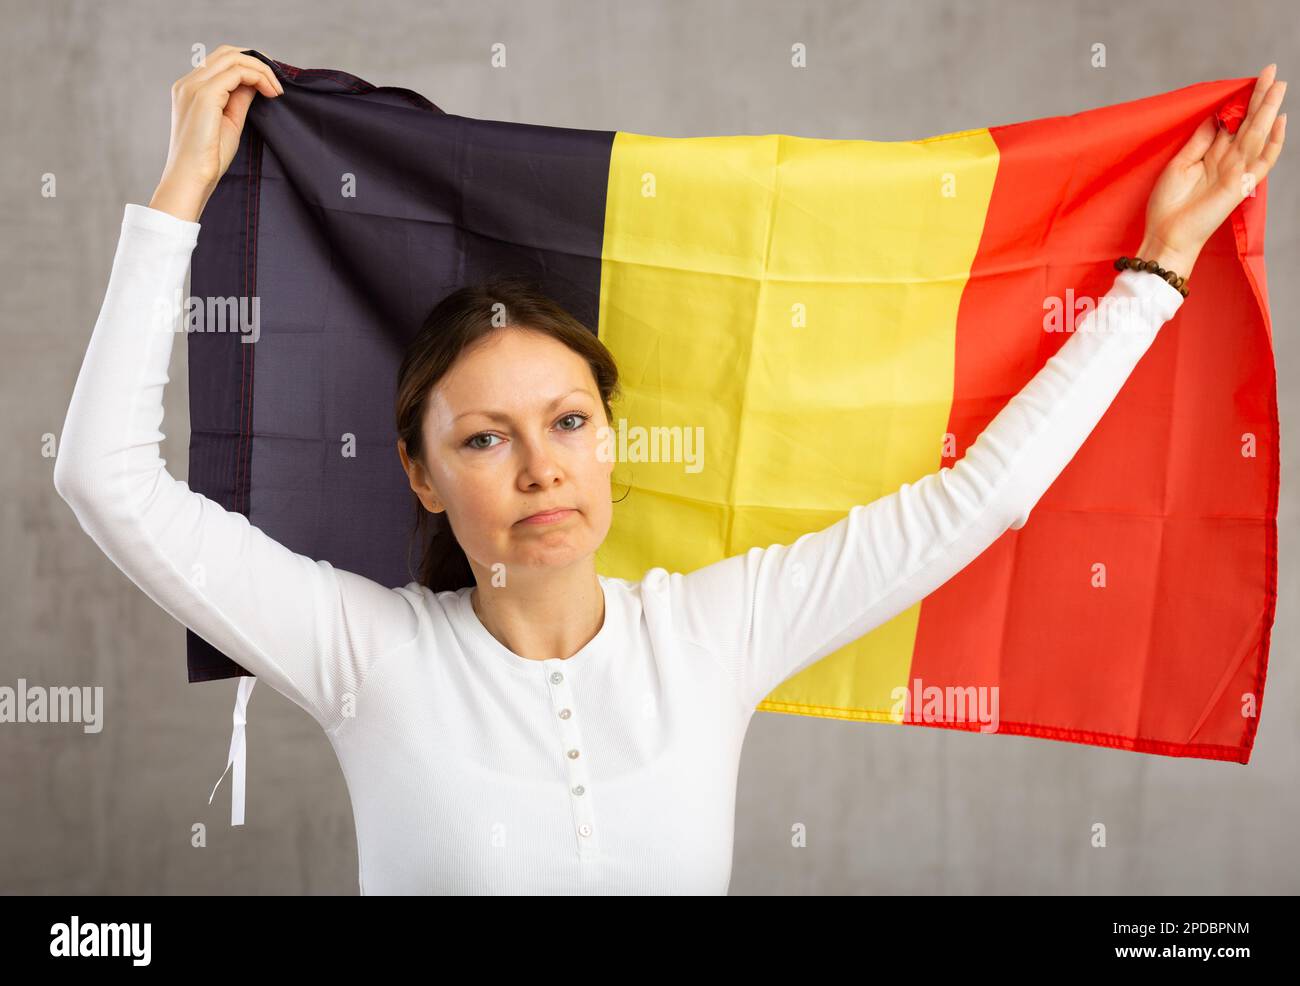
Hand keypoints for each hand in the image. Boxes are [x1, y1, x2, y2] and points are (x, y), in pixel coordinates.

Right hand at [149, 45, 283, 222]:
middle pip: (226, 53)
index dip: (249, 67)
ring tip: (276, 90)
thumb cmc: (208, 159)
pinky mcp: (204, 95)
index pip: (221, 62)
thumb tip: (254, 83)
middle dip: (257, 62)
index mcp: (190, 89)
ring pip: (232, 58)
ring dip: (260, 70)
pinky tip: (270, 93)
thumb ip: (238, 99)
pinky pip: (236, 73)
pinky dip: (257, 77)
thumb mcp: (230, 122)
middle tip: (277, 82)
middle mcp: (188, 83)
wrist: (191, 178)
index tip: (271, 85)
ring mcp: (193, 87)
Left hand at [1137, 63, 1286, 278]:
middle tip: (1271, 70)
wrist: (1167, 235)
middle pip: (1247, 123)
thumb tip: (1215, 117)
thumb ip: (1199, 141)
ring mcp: (1236, 171)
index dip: (1239, 102)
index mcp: (1211, 155)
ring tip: (1278, 85)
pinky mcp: (1241, 185)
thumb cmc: (1168, 205)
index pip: (1230, 123)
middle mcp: (1226, 160)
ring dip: (1268, 110)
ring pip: (1257, 134)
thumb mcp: (1179, 164)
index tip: (1247, 80)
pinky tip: (1280, 122)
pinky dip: (1273, 143)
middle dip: (1259, 97)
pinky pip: (1262, 161)